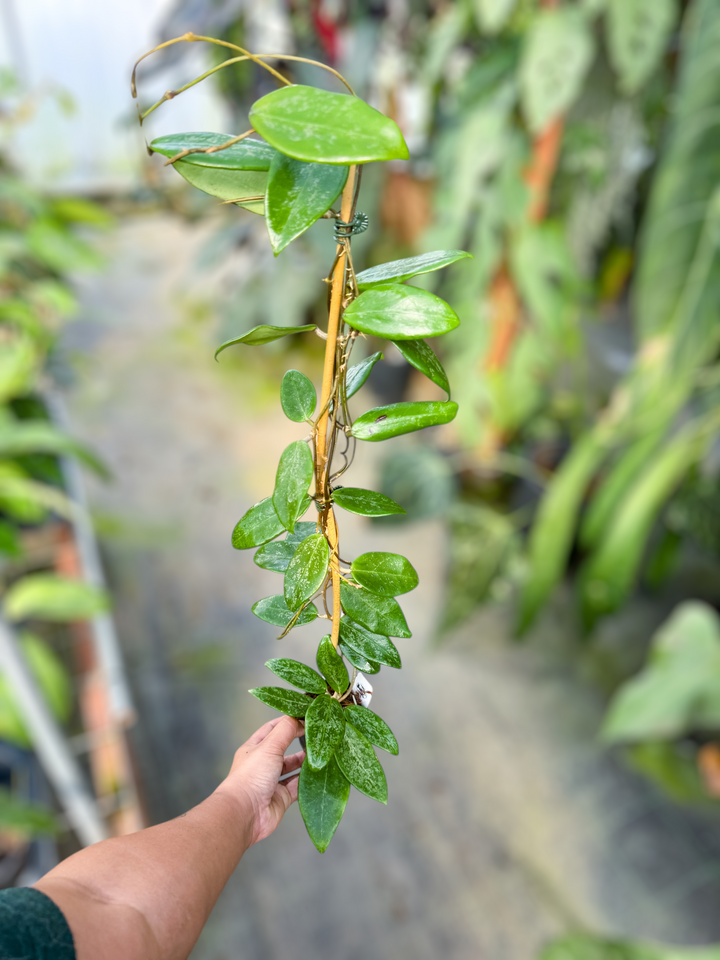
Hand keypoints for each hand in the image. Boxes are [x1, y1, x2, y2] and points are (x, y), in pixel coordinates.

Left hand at [215, 715, 304, 845]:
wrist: (245, 814)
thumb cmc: (251, 777)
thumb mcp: (269, 746)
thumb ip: (286, 730)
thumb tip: (298, 718)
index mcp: (255, 748)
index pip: (272, 729)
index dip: (287, 721)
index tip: (304, 716)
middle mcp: (262, 764)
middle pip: (283, 749)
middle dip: (298, 742)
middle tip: (316, 736)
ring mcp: (272, 782)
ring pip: (292, 769)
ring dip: (304, 762)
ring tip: (319, 754)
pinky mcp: (281, 798)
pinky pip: (297, 787)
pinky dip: (307, 781)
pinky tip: (317, 775)